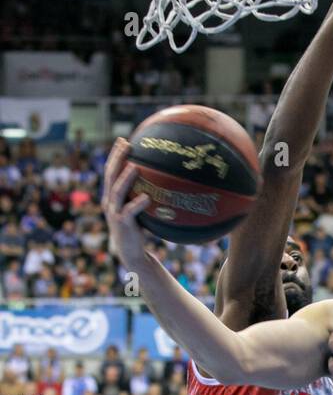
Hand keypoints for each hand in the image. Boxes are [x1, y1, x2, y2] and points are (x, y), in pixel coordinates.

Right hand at [100, 138, 154, 273]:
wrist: (132, 253)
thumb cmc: (138, 230)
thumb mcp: (138, 210)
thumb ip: (141, 195)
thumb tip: (161, 180)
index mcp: (111, 197)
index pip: (110, 171)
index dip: (114, 155)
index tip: (122, 140)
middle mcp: (109, 202)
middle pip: (110, 176)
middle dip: (116, 158)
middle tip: (125, 144)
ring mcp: (114, 213)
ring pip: (117, 191)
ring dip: (125, 178)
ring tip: (135, 166)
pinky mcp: (123, 224)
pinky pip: (130, 211)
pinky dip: (138, 203)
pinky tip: (147, 197)